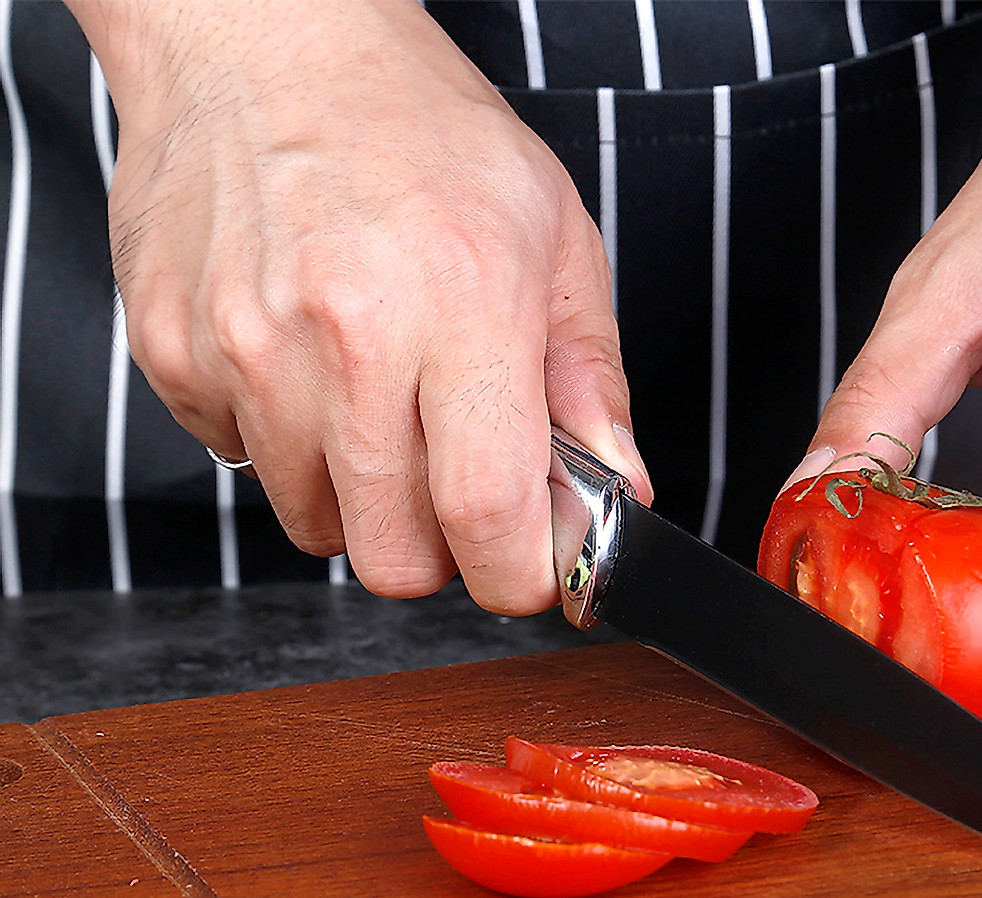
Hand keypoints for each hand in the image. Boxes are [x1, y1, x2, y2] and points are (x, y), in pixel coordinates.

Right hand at [67, 0, 649, 613]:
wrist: (266, 41)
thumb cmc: (419, 130)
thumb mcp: (552, 238)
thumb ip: (591, 383)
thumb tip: (618, 493)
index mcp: (462, 304)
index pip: (487, 515)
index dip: (516, 574)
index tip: (526, 570)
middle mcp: (346, 336)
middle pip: (394, 557)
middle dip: (439, 550)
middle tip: (450, 483)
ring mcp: (247, 348)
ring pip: (317, 525)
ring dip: (360, 496)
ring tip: (374, 401)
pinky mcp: (176, 353)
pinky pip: (243, 465)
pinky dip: (285, 443)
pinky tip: (304, 364)